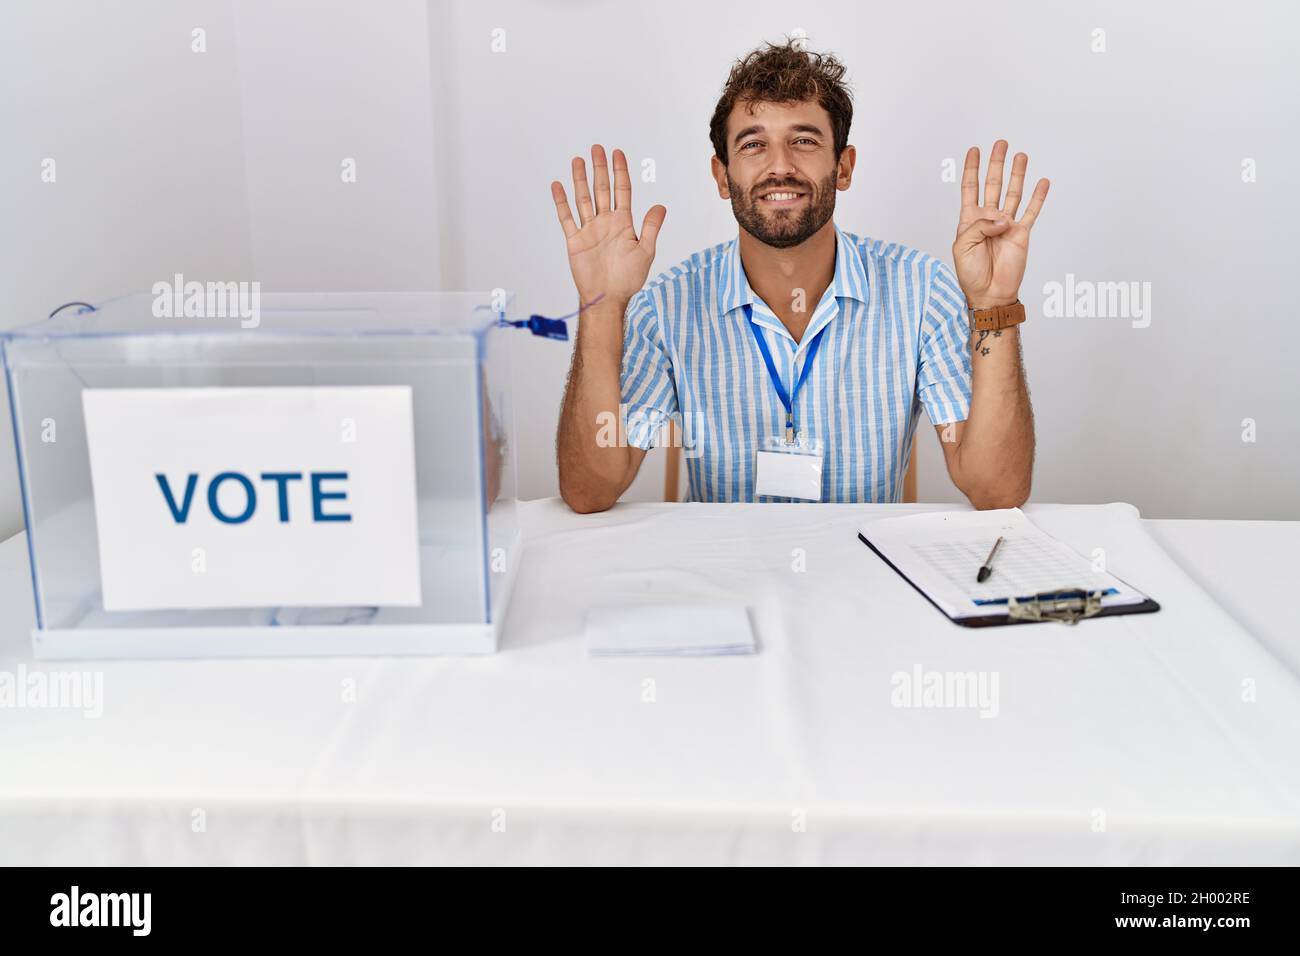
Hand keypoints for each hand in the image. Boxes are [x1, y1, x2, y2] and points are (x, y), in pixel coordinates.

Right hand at [551, 145, 666, 304]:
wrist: (608, 298)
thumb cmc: (628, 279)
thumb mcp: (645, 251)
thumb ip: (651, 227)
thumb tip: (660, 206)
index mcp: (623, 223)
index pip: (622, 190)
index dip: (620, 171)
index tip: (618, 154)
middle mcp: (605, 222)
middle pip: (602, 189)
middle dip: (600, 168)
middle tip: (597, 148)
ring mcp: (589, 230)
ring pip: (583, 198)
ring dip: (580, 179)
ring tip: (578, 160)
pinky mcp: (575, 240)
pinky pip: (567, 217)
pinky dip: (561, 202)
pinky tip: (558, 185)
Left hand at [952, 140, 1048, 308]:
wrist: (989, 293)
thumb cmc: (971, 273)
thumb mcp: (962, 246)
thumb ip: (979, 227)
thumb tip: (1003, 217)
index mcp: (970, 220)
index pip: (971, 188)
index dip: (972, 169)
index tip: (974, 150)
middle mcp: (989, 219)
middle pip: (993, 184)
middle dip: (996, 164)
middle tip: (1001, 143)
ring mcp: (1006, 225)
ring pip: (1013, 193)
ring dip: (1017, 174)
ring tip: (1021, 155)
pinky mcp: (1022, 233)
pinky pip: (1031, 211)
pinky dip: (1038, 197)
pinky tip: (1043, 182)